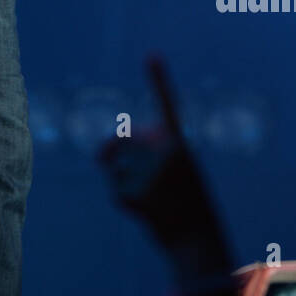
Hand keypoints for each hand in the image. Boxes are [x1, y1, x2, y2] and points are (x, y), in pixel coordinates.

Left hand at [97, 56, 221, 251]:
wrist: (198, 241)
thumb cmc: (184, 203)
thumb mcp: (171, 171)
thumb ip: (141, 153)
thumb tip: (98, 153)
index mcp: (178, 143)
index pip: (168, 106)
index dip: (159, 79)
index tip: (152, 55)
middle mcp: (164, 151)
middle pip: (122, 140)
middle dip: (113, 153)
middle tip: (131, 175)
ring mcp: (149, 170)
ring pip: (116, 167)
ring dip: (123, 182)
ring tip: (152, 199)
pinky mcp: (135, 192)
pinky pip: (115, 190)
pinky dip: (124, 202)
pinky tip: (146, 212)